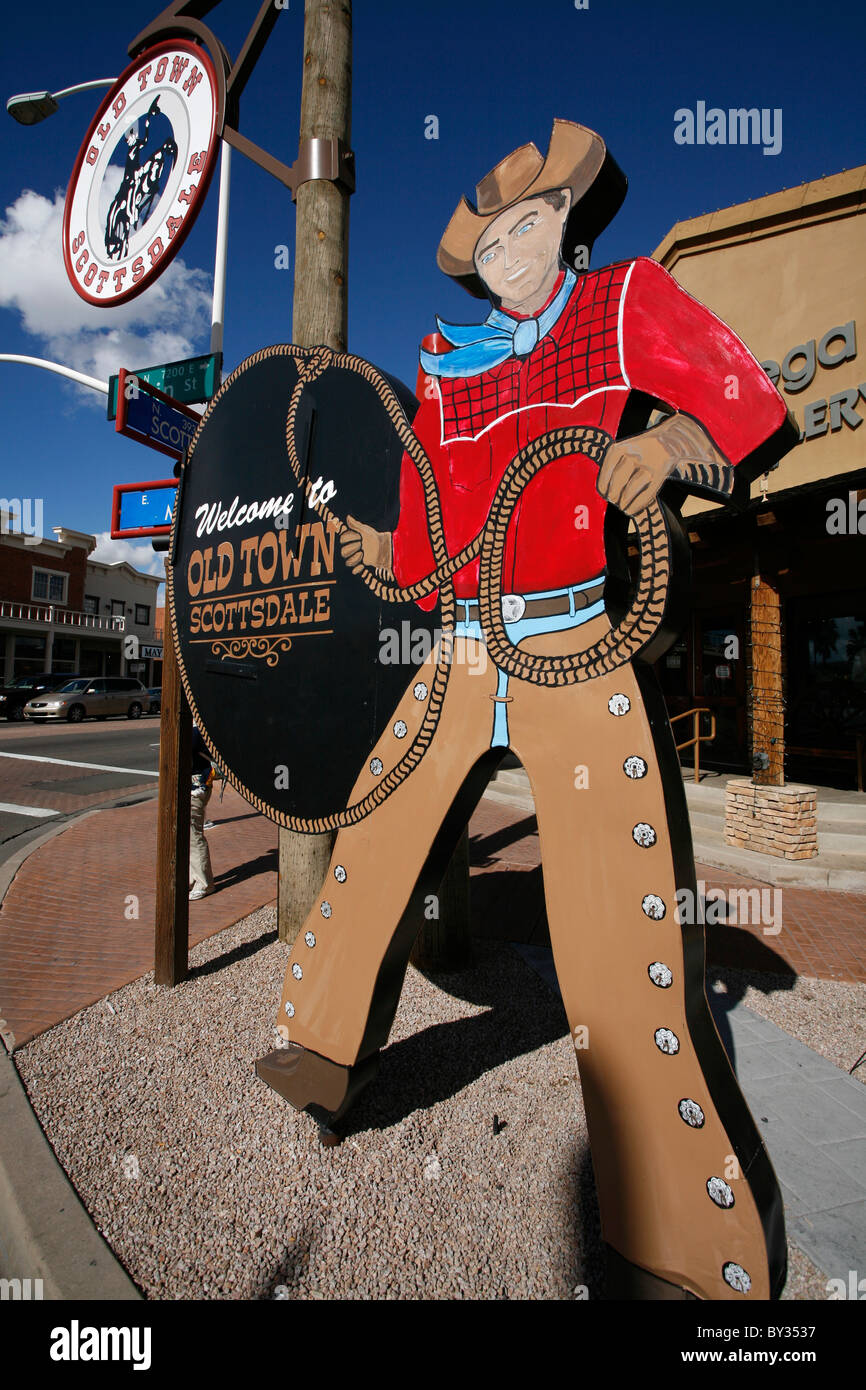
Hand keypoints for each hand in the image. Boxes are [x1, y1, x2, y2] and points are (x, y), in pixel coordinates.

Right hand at [340, 514, 392, 574]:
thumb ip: (356, 525)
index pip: (342, 540)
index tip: (359, 537)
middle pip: (343, 552)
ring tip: (362, 554)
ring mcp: (357, 557)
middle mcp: (352, 549)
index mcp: (352, 540)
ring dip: (354, 558)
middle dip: (352, 549)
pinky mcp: (362, 564)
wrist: (385, 547)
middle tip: (361, 546)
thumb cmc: (375, 537)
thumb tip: (348, 517)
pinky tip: (363, 564)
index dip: (349, 539)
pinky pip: (354, 570)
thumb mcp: (365, 530)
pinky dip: (357, 569)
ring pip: (347, 562)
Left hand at [596, 414, 723, 516]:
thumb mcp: (623, 452)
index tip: (606, 495)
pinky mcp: (660, 472)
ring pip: (629, 491)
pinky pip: (646, 494)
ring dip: (624, 504)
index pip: (604, 476)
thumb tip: (606, 494)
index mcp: (617, 450)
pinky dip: (637, 505)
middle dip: (614, 497)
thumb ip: (613, 469)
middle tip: (616, 501)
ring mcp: (647, 464)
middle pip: (616, 484)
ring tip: (624, 507)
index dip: (604, 490)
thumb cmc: (641, 451)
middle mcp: (631, 455)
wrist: (668, 439)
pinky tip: (633, 509)